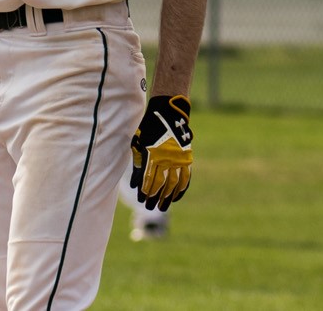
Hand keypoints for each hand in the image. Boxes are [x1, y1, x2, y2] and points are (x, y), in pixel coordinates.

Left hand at [129, 95, 192, 210]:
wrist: (168, 114)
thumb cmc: (148, 128)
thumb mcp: (139, 143)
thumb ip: (138, 163)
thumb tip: (135, 185)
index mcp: (153, 155)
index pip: (149, 180)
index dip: (145, 192)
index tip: (141, 200)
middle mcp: (167, 159)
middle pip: (161, 184)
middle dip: (154, 198)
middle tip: (149, 208)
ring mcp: (178, 159)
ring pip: (173, 184)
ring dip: (167, 198)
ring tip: (162, 208)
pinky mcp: (187, 158)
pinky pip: (185, 178)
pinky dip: (181, 190)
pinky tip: (176, 198)